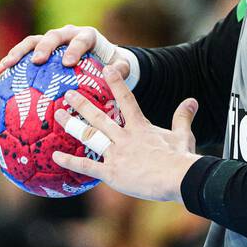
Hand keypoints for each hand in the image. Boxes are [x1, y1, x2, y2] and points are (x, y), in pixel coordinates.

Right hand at [0, 24, 129, 77]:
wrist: (100, 56)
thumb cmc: (110, 63)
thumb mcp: (120, 66)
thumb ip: (120, 70)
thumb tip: (112, 73)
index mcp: (88, 36)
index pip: (81, 38)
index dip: (75, 49)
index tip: (69, 63)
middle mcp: (68, 34)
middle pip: (53, 36)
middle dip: (44, 47)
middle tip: (36, 61)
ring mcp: (52, 40)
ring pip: (33, 41)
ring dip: (18, 52)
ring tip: (5, 66)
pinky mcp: (40, 48)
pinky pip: (24, 52)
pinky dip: (12, 60)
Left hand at [52, 65, 199, 203]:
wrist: (178, 178)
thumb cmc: (181, 158)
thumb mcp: (183, 135)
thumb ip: (183, 117)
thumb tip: (192, 100)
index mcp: (140, 127)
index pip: (126, 100)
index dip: (116, 83)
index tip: (105, 68)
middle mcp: (125, 137)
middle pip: (100, 117)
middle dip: (82, 104)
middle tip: (67, 94)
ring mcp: (117, 154)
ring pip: (90, 135)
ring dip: (72, 124)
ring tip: (58, 115)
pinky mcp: (112, 173)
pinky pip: (87, 166)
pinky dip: (70, 161)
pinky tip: (55, 156)